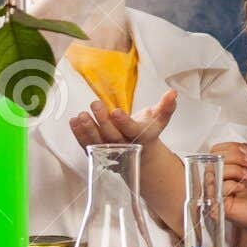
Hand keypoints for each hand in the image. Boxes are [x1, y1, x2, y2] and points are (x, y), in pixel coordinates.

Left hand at [70, 92, 183, 237]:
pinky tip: (74, 122)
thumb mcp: (159, 119)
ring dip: (88, 129)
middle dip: (102, 121)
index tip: (116, 111)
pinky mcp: (98, 153)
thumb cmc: (148, 131)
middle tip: (95, 104)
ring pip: (97, 142)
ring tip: (81, 115)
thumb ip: (166, 106)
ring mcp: (110, 152)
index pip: (131, 131)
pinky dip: (79, 134)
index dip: (123, 122)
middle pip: (112, 136)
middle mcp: (125, 147)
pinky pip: (87, 145)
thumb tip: (173, 92)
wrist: (139, 153)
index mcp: (141, 138)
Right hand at [213, 141, 246, 231]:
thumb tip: (239, 147)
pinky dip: (230, 186)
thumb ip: (243, 152)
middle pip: (212, 159)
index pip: (215, 150)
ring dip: (234, 170)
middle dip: (235, 158)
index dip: (231, 149)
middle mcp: (214, 178)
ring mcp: (212, 191)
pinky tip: (241, 188)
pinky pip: (215, 190)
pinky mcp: (213, 205)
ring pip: (212, 173)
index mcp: (221, 166)